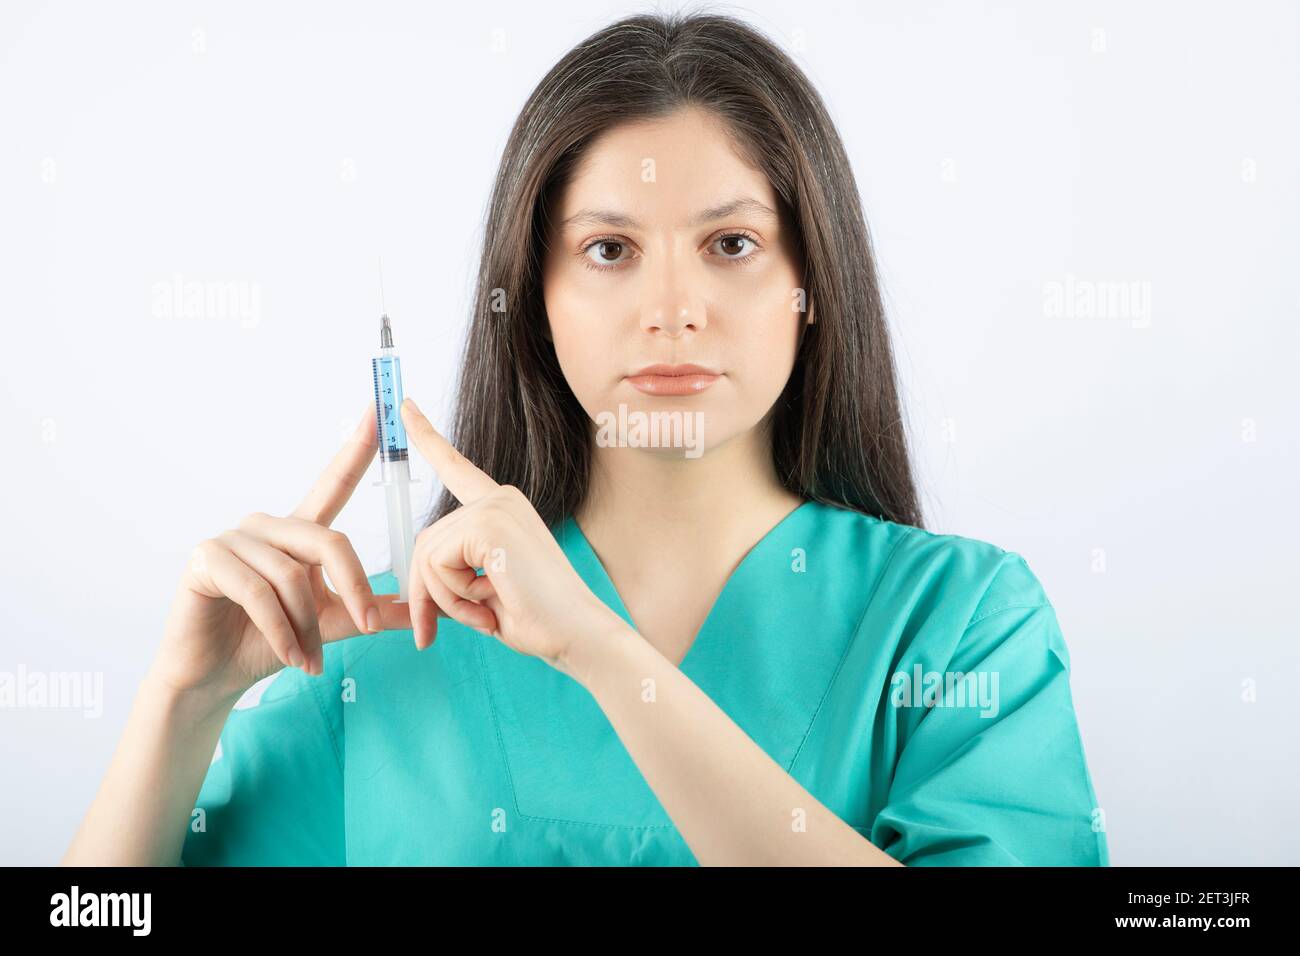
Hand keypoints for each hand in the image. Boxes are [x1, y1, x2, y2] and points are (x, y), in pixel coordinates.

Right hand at [150, 401, 413, 709]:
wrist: (214, 676)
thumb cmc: (268, 643)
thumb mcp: (329, 626)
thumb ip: (370, 612)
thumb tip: (419, 611)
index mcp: (298, 532)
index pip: (333, 483)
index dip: (358, 448)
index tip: (381, 407)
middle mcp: (267, 525)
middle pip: (329, 541)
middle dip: (355, 589)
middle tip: (370, 628)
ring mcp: (233, 538)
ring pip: (294, 576)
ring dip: (308, 627)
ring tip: (310, 659)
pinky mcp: (206, 559)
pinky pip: (259, 592)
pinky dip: (282, 631)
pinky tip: (290, 656)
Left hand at [400, 397, 620, 672]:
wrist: (578, 633)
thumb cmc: (539, 618)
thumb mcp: (483, 591)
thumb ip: (451, 573)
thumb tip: (410, 585)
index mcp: (501, 508)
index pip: (455, 467)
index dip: (426, 437)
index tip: (404, 404)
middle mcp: (499, 497)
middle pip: (426, 540)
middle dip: (427, 591)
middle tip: (437, 631)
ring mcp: (494, 507)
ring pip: (427, 555)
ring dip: (445, 598)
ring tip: (484, 613)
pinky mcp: (488, 523)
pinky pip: (436, 562)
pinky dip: (453, 595)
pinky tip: (490, 599)